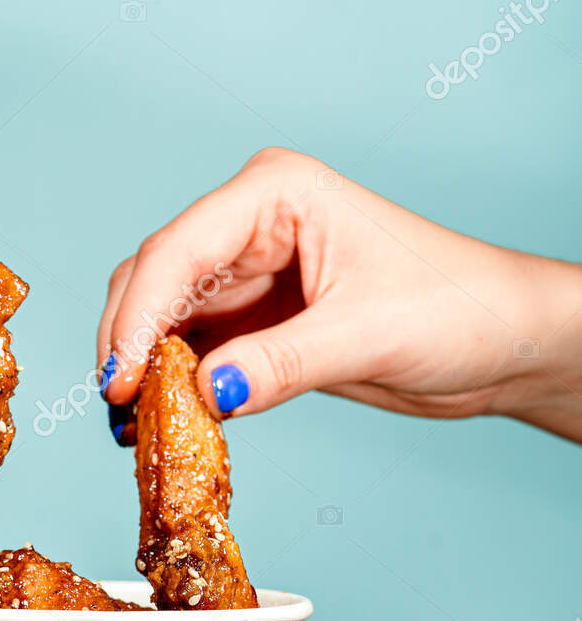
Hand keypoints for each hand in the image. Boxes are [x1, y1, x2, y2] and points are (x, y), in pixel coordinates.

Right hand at [99, 147, 581, 442]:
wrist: (502, 341)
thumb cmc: (458, 308)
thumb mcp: (367, 335)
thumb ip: (281, 364)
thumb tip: (204, 394)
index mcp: (275, 193)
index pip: (179, 251)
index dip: (138, 317)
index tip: (119, 379)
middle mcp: (251, 224)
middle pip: (155, 280)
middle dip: (131, 344)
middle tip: (119, 412)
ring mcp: (248, 272)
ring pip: (164, 318)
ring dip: (145, 370)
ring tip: (135, 427)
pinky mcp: (254, 320)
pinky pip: (192, 352)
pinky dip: (173, 387)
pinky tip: (162, 423)